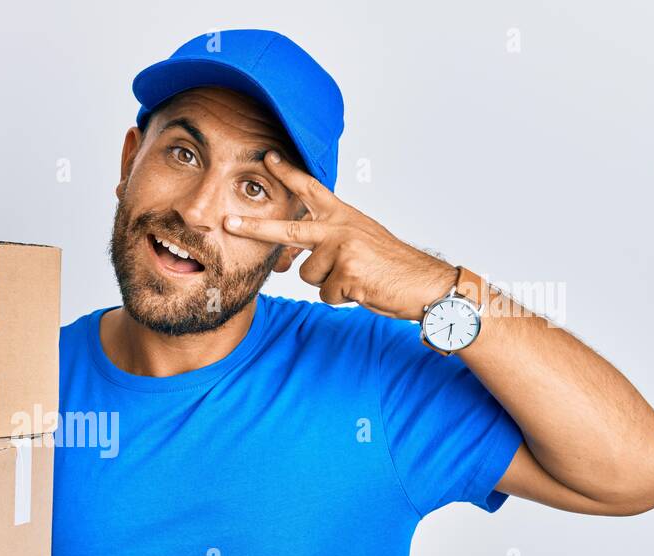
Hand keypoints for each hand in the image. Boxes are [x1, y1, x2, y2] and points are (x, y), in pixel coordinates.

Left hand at [223, 151, 458, 319]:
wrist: (424, 284)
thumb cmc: (389, 266)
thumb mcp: (360, 241)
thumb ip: (329, 240)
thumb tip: (293, 258)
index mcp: (344, 216)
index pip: (312, 190)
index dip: (289, 174)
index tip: (267, 159)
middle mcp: (341, 227)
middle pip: (289, 229)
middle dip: (255, 228)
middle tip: (229, 222)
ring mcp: (343, 249)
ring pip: (307, 274)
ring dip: (328, 284)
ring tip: (355, 279)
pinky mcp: (348, 272)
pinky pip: (325, 293)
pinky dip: (341, 298)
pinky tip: (362, 290)